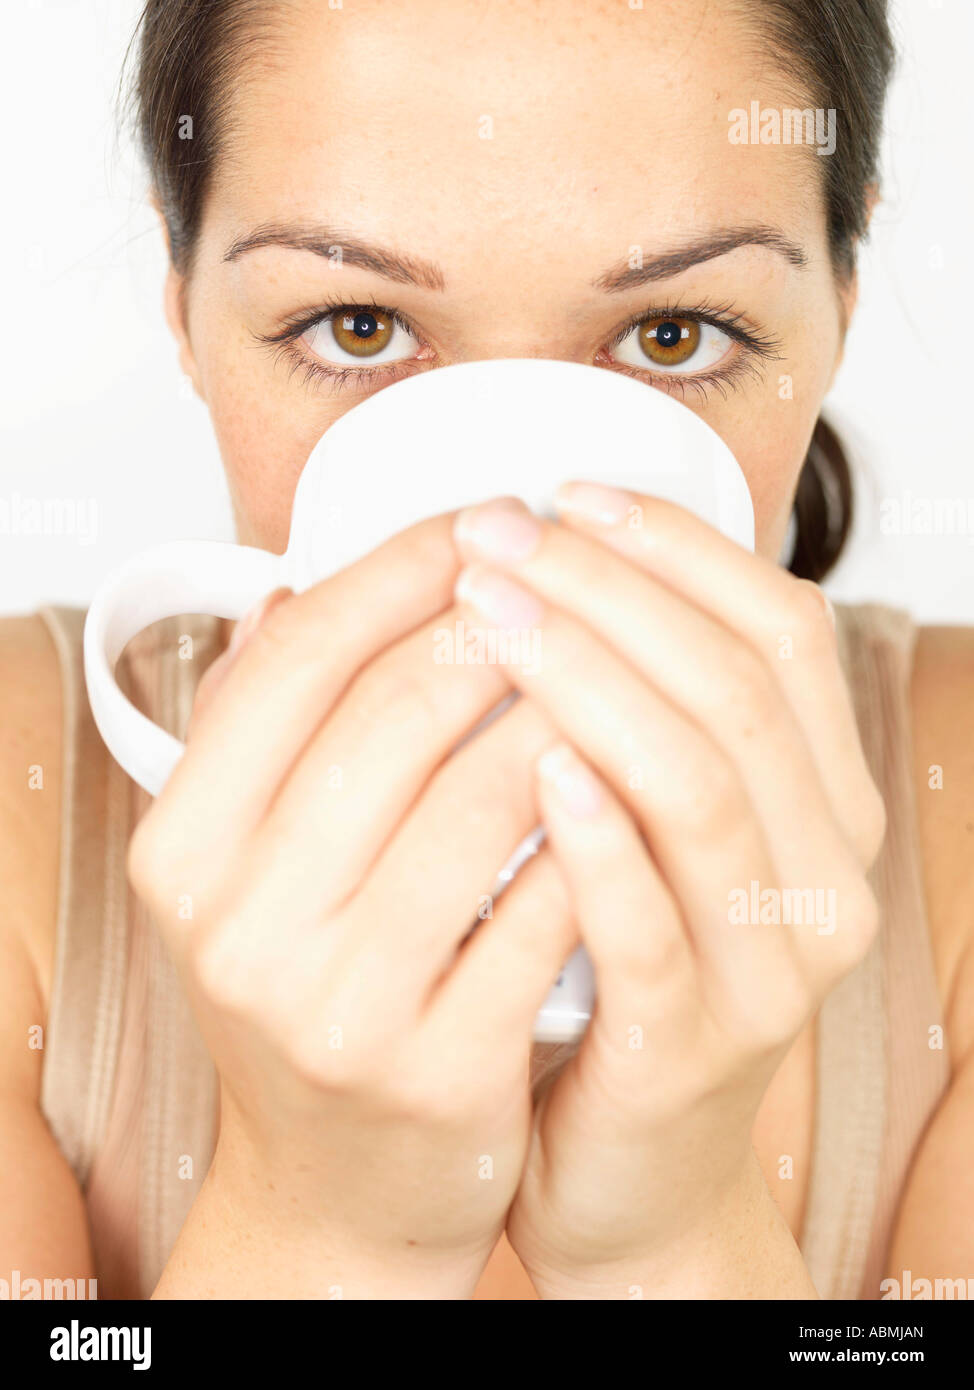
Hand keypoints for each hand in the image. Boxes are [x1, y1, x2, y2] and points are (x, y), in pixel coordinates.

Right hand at [128, 514, 575, 1298]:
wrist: (341, 1187)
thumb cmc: (314, 992)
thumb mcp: (252, 869)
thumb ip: (263, 733)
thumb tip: (290, 589)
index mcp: (186, 852)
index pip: (295, 662)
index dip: (398, 569)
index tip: (478, 518)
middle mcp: (241, 927)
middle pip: (393, 712)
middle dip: (499, 621)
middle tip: (561, 574)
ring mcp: (338, 1004)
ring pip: (484, 797)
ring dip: (566, 707)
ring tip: (610, 657)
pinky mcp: (440, 1066)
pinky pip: (546, 906)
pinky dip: (597, 826)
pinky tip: (630, 777)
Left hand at [451, 486, 885, 1296]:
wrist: (629, 1164)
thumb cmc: (621, 972)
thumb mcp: (649, 828)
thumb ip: (627, 713)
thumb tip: (534, 564)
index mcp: (821, 797)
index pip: (779, 629)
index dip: (675, 549)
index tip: (568, 494)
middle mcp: (822, 868)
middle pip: (735, 686)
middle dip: (610, 589)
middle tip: (498, 534)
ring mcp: (770, 961)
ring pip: (701, 784)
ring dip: (589, 679)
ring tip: (490, 612)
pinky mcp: (694, 1042)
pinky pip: (652, 922)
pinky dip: (596, 835)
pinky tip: (534, 767)